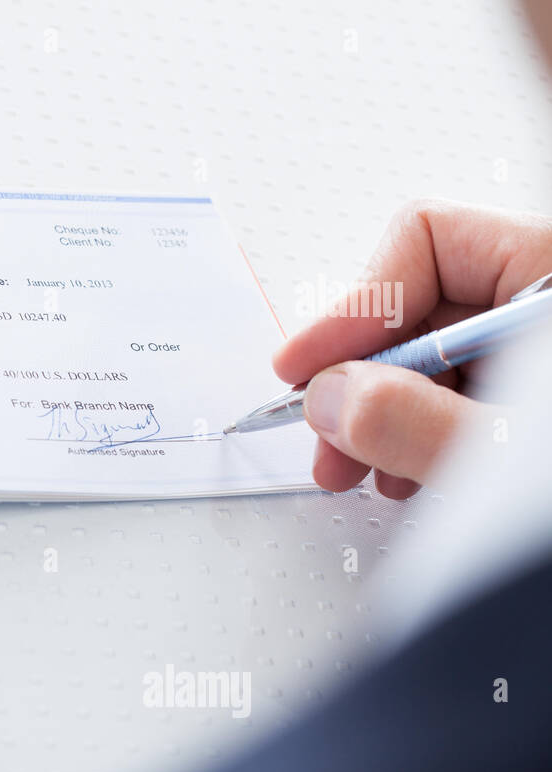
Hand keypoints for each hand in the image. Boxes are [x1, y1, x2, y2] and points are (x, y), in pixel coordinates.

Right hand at [272, 199, 551, 498]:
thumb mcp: (514, 455)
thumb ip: (417, 423)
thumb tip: (332, 397)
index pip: (426, 238)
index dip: (353, 307)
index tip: (306, 367)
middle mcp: (544, 297)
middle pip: (420, 305)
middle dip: (360, 377)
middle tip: (326, 435)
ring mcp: (538, 347)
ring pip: (434, 354)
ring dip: (382, 413)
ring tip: (364, 470)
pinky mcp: (534, 389)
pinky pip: (464, 388)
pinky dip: (422, 430)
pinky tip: (412, 470)